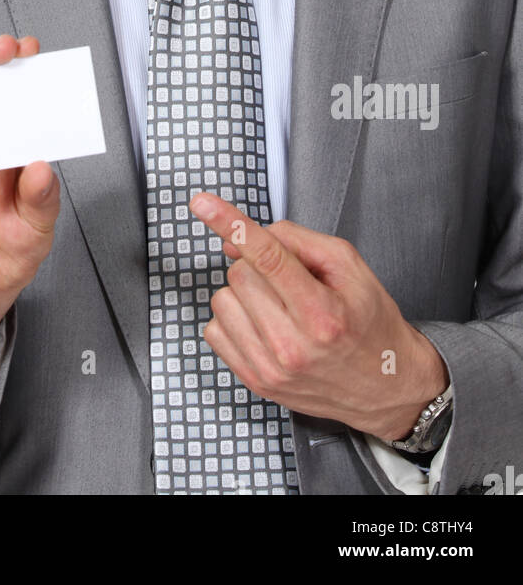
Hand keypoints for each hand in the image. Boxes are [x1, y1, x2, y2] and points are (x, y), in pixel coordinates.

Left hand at [189, 193, 448, 440]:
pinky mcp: (255, 382)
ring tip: (280, 307)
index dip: (232, 224)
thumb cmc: (370, 323)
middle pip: (241, 274)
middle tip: (290, 282)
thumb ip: (297, 241)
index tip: (202, 203)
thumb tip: (239, 239)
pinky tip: (264, 325)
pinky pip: (215, 330)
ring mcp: (271, 369)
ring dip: (245, 293)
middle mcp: (293, 346)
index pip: (268, 257)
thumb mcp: (349, 267)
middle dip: (258, 266)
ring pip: (223, 299)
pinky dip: (235, 318)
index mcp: (322, 313)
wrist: (386, 387)